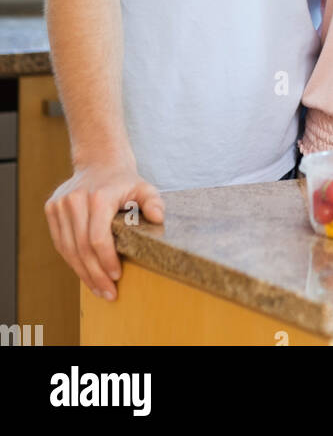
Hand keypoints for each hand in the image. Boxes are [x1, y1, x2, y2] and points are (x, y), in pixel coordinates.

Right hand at [45, 158, 164, 301]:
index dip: (106, 261)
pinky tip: (85, 274)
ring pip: (68, 249)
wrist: (100, 161)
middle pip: (82, 248)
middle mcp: (75, 199)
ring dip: (82, 273)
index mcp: (98, 196)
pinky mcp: (52, 209)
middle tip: (108, 293)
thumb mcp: (144, 187)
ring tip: (98, 290)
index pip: (97, 238)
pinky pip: (60, 243)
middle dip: (95, 275)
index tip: (117, 276)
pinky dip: (72, 261)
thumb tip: (159, 217)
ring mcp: (60, 204)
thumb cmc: (123, 181)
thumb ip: (153, 201)